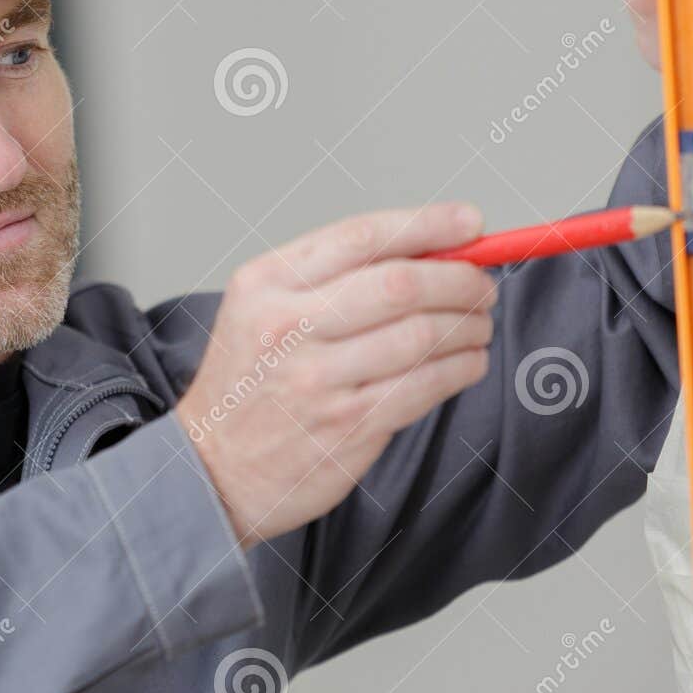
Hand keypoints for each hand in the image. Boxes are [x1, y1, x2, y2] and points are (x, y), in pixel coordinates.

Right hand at [178, 204, 496, 545]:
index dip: (428, 224)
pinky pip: (425, 386)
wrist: (211, 468)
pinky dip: (461, 368)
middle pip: (400, 285)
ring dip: (469, 327)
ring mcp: (317, 380)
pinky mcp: (347, 426)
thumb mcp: (262, 309)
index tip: (471, 224)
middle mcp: (287, 326)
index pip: (361, 236)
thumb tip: (431, 248)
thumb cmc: (249, 383)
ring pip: (422, 336)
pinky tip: (466, 363)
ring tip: (478, 327)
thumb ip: (332, 276)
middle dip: (460, 279)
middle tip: (481, 286)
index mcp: (266, 284)